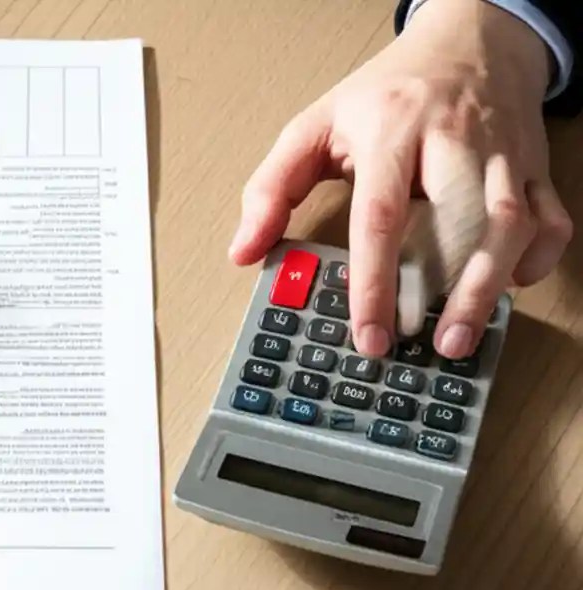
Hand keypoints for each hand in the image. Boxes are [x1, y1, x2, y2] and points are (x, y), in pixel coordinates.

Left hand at [229, 0, 573, 358]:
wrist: (468, 39)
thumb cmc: (384, 93)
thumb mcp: (313, 126)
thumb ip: (271, 188)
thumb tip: (242, 251)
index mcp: (392, 130)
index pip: (381, 214)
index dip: (374, 280)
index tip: (367, 332)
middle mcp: (453, 139)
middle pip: (462, 219)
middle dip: (448, 289)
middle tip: (425, 345)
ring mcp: (502, 153)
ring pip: (511, 223)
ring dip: (489, 286)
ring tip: (458, 337)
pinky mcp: (533, 166)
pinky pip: (552, 218)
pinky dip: (540, 259)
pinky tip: (510, 286)